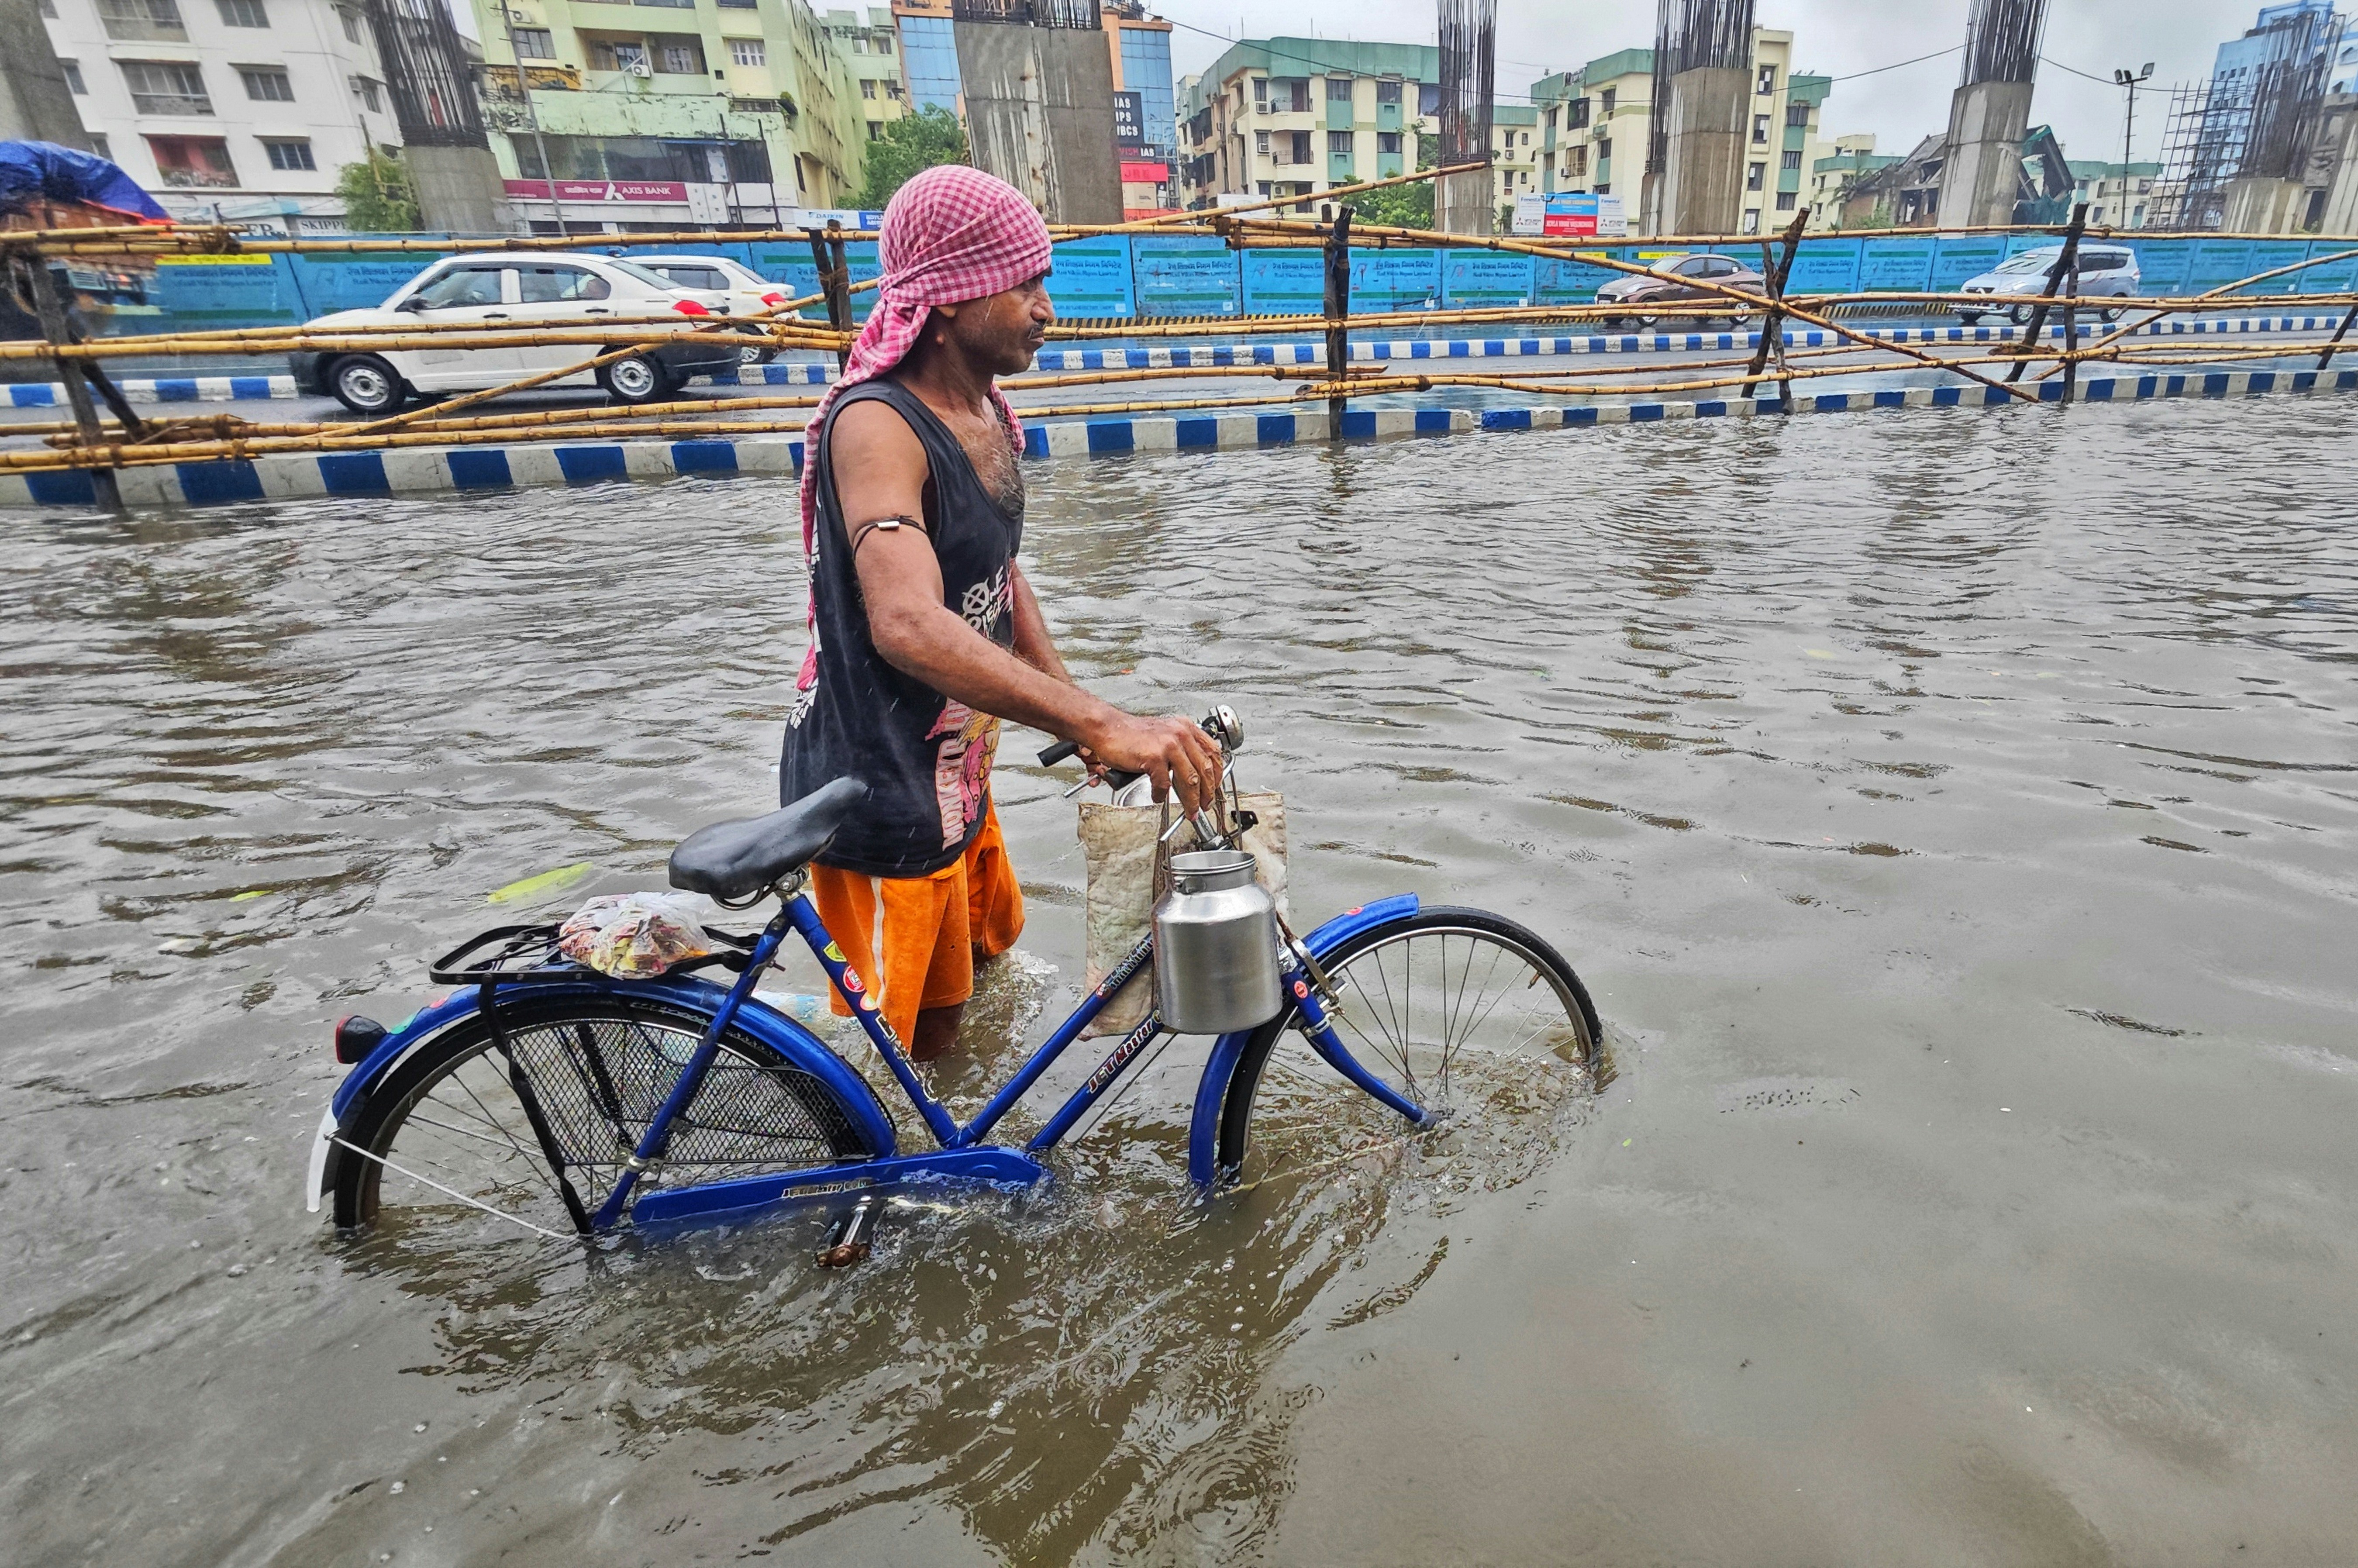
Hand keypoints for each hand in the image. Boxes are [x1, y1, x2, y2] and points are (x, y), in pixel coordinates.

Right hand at [1083, 712, 1223, 813]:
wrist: (1107, 729)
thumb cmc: (1131, 734)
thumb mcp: (1164, 735)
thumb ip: (1180, 749)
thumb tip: (1193, 772)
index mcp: (1185, 728)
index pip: (1213, 752)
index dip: (1218, 774)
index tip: (1215, 788)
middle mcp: (1180, 734)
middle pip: (1205, 769)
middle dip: (1208, 792)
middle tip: (1205, 805)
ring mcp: (1168, 745)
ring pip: (1190, 780)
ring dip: (1192, 800)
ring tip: (1190, 810)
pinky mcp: (1154, 757)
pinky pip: (1164, 783)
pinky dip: (1161, 795)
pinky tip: (1158, 797)